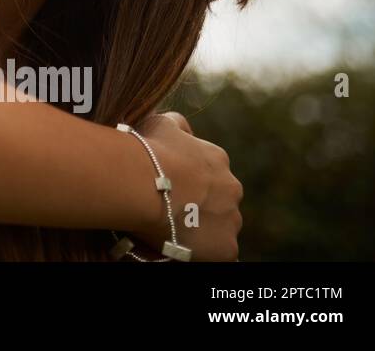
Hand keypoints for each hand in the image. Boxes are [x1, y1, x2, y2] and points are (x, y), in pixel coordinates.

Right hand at [127, 111, 242, 260]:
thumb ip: (178, 125)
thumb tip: (183, 128)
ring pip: (220, 227)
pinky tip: (181, 245)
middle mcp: (232, 188)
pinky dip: (203, 251)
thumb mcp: (161, 123)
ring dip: (202, 229)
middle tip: (172, 211)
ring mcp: (231, 219)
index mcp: (218, 160)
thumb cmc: (147, 151)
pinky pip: (219, 252)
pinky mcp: (226, 247)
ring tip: (174, 231)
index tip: (171, 187)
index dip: (189, 182)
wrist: (142, 182)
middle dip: (200, 206)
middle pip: (219, 201)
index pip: (209, 174)